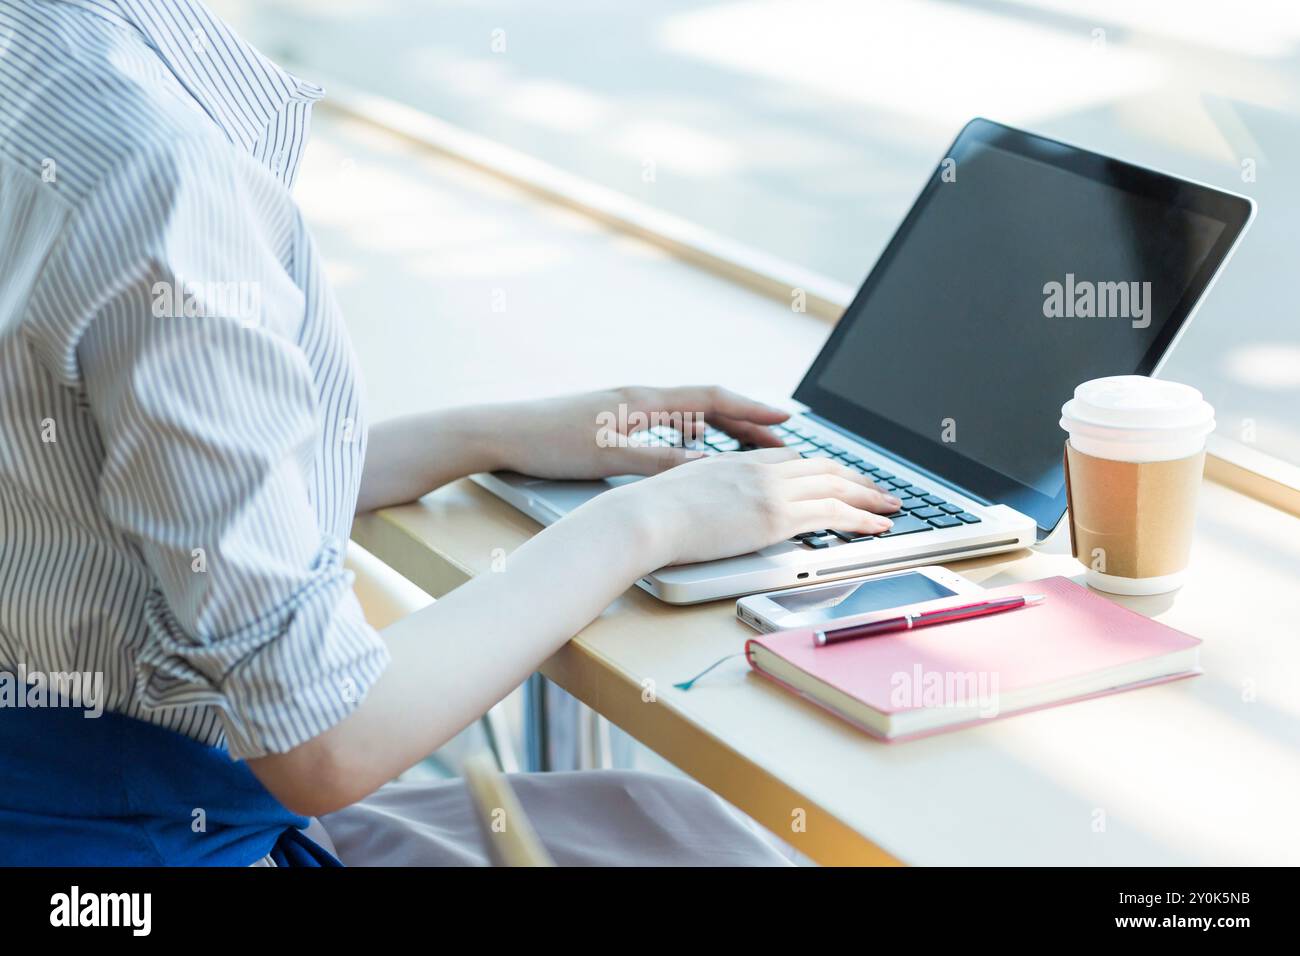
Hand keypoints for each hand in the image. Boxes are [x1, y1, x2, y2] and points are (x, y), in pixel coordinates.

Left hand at [494, 385, 789, 479]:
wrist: (500, 433)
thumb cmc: (549, 443)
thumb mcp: (609, 457)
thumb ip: (659, 462)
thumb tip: (706, 465)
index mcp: (642, 400)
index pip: (711, 398)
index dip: (752, 409)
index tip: (786, 419)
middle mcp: (637, 398)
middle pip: (705, 405)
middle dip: (746, 422)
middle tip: (779, 441)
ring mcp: (623, 408)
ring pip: (686, 416)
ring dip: (720, 429)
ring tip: (747, 448)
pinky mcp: (609, 421)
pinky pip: (665, 425)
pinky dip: (690, 437)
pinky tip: (693, 454)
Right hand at [603, 447, 901, 566]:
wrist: (644, 518)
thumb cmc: (650, 515)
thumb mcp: (683, 493)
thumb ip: (707, 496)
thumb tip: (709, 514)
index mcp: (737, 463)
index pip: (793, 461)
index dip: (822, 470)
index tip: (839, 479)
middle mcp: (760, 471)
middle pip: (822, 468)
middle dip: (857, 479)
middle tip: (880, 490)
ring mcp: (769, 491)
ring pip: (835, 487)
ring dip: (869, 496)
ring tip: (891, 506)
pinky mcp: (775, 517)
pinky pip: (831, 513)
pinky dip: (861, 517)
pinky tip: (877, 524)